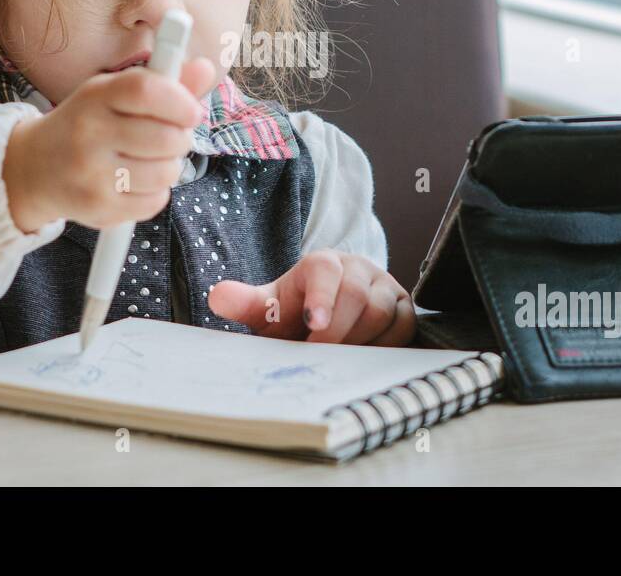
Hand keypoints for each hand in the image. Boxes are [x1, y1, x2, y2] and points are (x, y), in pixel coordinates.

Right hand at [3, 56, 214, 231]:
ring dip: (169, 167)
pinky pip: (155, 201)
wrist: (32, 168)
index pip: (147, 90)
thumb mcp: (113, 95)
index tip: (191, 111)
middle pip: (166, 137)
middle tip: (169, 137)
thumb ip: (162, 84)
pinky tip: (135, 182)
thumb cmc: (86, 125)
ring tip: (149, 160)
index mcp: (95, 96)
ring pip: (166, 172)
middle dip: (180, 138)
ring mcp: (91, 173)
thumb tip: (205, 68)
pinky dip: (155, 192)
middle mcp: (89, 133)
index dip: (180, 100)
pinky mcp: (98, 207)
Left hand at [207, 249, 415, 345]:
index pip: (325, 271)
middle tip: (319, 354)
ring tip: (337, 356)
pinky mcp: (403, 307)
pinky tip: (362, 357)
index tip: (312, 326)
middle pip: (356, 295)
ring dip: (359, 340)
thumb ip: (244, 302)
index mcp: (322, 263)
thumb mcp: (267, 309)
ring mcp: (384, 286)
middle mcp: (357, 268)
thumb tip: (217, 296)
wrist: (322, 321)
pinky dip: (384, 346)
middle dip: (337, 330)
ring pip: (382, 311)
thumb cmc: (293, 314)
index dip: (321, 298)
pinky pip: (403, 326)